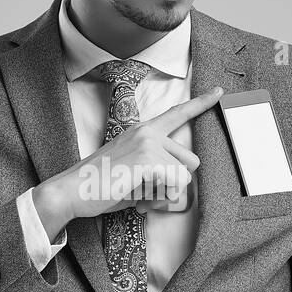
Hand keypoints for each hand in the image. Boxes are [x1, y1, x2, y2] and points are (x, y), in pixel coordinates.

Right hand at [33, 86, 224, 236]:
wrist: (73, 190)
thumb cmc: (100, 185)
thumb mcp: (131, 172)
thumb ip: (155, 172)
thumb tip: (177, 190)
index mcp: (143, 131)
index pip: (177, 114)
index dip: (201, 103)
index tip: (219, 92)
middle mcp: (148, 132)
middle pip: (190, 160)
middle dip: (176, 182)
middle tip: (147, 192)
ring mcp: (148, 143)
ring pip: (184, 176)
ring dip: (168, 193)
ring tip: (140, 195)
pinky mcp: (148, 159)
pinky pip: (175, 184)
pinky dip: (162, 199)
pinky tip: (140, 199)